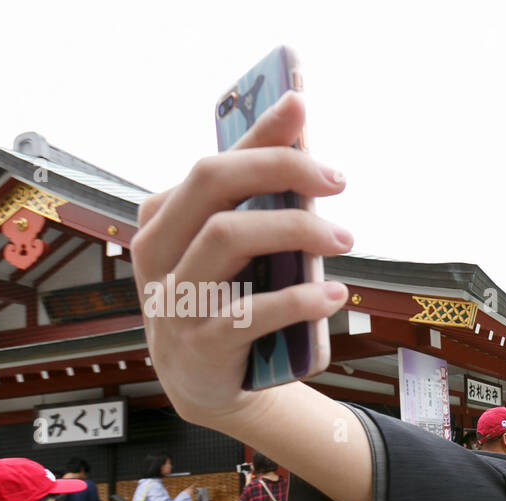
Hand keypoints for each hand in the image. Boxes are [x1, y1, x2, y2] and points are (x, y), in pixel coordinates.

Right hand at [132, 91, 351, 428]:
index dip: (259, 134)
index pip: (215, 162)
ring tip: (345, 238)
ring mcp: (175, 299)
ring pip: (227, 237)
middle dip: (280, 169)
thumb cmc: (231, 304)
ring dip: (296, 229)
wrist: (212, 386)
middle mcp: (160, 252)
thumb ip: (263, 204)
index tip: (302, 108)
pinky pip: (251, 312)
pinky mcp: (201, 344)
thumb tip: (304, 140)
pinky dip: (300, 299)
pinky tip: (334, 295)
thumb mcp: (242, 252)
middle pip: (213, 183)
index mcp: (166, 219)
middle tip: (337, 179)